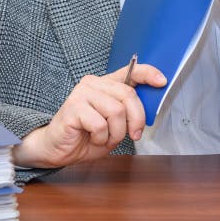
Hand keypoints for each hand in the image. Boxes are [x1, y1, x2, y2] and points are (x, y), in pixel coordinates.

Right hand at [12, 63, 165, 168]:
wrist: (57, 149)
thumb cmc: (86, 136)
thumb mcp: (115, 124)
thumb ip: (128, 113)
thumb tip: (147, 109)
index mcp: (106, 84)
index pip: (130, 71)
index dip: (148, 74)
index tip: (161, 82)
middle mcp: (94, 83)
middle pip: (128, 95)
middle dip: (136, 119)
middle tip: (133, 135)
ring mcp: (82, 93)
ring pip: (116, 111)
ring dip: (116, 133)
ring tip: (104, 138)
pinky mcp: (73, 107)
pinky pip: (100, 124)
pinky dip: (101, 138)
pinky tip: (91, 138)